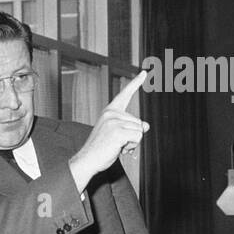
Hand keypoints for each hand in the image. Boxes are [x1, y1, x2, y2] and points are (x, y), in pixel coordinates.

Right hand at [69, 71, 149, 187]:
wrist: (88, 160)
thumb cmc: (102, 149)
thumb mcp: (119, 135)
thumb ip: (131, 128)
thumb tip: (146, 125)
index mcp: (110, 111)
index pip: (125, 94)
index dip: (136, 83)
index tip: (145, 72)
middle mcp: (111, 113)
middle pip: (139, 122)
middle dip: (133, 137)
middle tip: (118, 144)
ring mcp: (113, 121)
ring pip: (139, 131)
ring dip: (132, 143)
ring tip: (116, 146)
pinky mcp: (117, 131)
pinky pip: (138, 137)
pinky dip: (132, 146)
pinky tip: (119, 149)